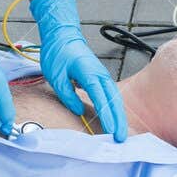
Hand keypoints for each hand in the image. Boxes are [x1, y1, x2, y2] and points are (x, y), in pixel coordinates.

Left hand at [31, 0, 127, 141]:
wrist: (63, 36)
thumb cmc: (58, 54)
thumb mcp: (55, 76)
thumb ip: (67, 94)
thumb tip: (78, 111)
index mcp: (89, 74)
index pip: (101, 99)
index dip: (107, 117)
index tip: (112, 132)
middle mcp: (100, 75)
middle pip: (114, 101)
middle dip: (118, 121)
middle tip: (120, 140)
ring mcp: (103, 76)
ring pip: (116, 99)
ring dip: (119, 117)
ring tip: (120, 134)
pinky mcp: (101, 78)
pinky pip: (111, 96)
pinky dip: (115, 110)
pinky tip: (115, 121)